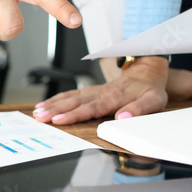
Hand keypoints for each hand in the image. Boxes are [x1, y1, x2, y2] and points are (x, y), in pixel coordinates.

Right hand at [34, 57, 169, 124]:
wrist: (147, 71)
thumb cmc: (150, 89)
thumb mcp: (153, 100)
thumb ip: (139, 109)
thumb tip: (122, 118)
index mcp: (115, 97)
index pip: (92, 108)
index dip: (75, 114)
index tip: (59, 119)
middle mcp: (101, 93)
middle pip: (76, 102)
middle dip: (56, 110)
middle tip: (41, 118)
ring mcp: (94, 90)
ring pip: (70, 97)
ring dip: (53, 105)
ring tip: (37, 113)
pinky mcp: (90, 90)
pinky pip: (71, 94)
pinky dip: (56, 99)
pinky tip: (43, 104)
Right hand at [34, 58, 191, 124]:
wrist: (147, 57)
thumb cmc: (166, 77)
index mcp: (149, 91)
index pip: (143, 101)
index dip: (136, 109)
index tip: (124, 118)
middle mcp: (123, 91)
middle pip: (101, 102)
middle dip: (79, 112)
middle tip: (61, 121)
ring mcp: (106, 90)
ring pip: (80, 99)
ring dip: (60, 109)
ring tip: (43, 117)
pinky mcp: (95, 93)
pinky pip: (72, 98)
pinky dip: (55, 104)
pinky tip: (40, 110)